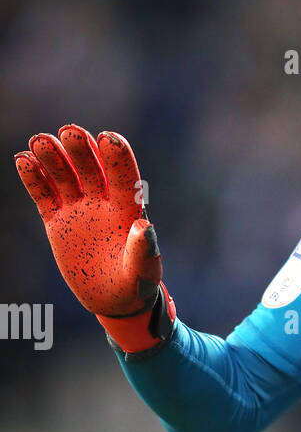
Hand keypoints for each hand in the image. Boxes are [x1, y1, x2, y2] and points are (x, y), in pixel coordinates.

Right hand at [14, 124, 173, 351]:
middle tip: (70, 131)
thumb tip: (145, 226)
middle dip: (81, 150)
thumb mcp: (142, 272)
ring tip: (40, 141)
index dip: (116, 158)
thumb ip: (143, 250)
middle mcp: (102, 202)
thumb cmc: (135, 284)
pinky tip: (23, 161)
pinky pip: (44, 195)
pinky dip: (34, 179)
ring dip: (53, 158)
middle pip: (91, 169)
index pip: (123, 178)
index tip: (109, 138)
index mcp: (127, 210)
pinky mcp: (57, 220)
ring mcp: (78, 209)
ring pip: (65, 177)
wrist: (113, 299)